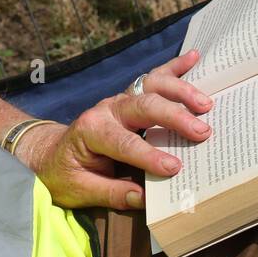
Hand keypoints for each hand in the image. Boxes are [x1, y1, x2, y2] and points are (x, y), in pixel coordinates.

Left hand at [16, 49, 211, 209]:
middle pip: (144, 106)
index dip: (150, 155)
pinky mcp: (128, 99)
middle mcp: (107, 110)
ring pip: (151, 86)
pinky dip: (174, 68)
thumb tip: (145, 198)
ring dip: (180, 92)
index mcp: (92, 131)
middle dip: (175, 117)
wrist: (51, 153)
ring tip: (206, 104)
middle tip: (202, 132)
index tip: (175, 168)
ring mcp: (119, 100)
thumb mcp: (81, 190)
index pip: (125, 143)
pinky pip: (152, 78)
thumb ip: (112, 194)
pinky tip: (195, 58)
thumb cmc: (65, 174)